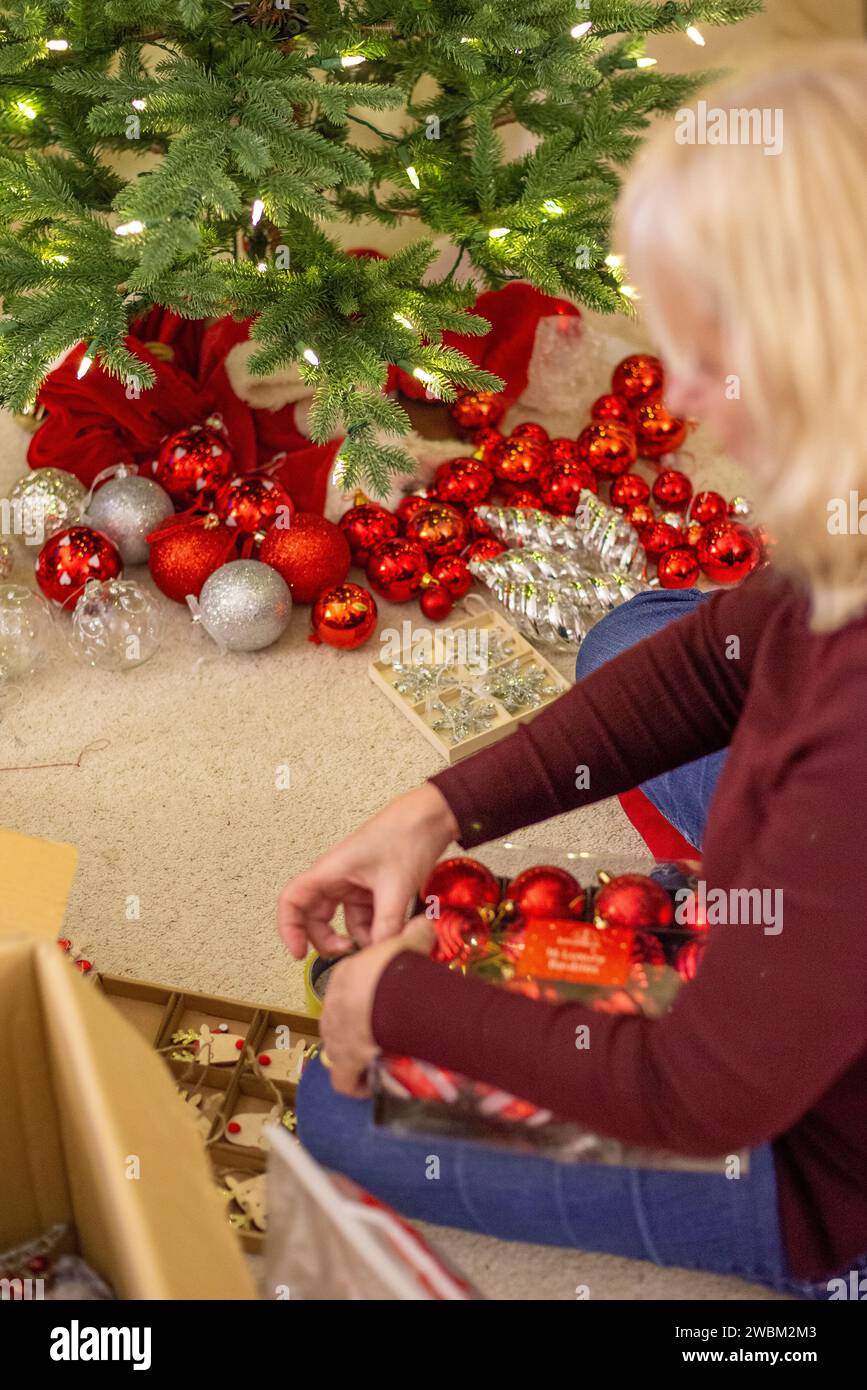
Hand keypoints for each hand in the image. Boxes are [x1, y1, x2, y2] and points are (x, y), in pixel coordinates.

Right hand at [277, 783, 458, 959]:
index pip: (291, 900)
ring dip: (359, 937)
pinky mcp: (373, 889)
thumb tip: (380, 953)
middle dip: (327, 940)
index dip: (288, 928)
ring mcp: (354, 884)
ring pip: (344, 921)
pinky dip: (375, 928)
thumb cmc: (407, 835)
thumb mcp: (396, 886)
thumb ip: (386, 925)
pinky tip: (392, 933)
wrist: (432, 818)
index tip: (299, 952)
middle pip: (316, 917)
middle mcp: (337, 878)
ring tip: (382, 942)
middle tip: (347, 953)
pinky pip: (365, 916)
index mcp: (330, 870)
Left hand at [319, 917, 434, 1096]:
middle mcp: (332, 1007)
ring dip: (357, 1054)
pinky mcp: (343, 1062)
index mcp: (343, 976)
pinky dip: (356, 1084)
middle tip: (387, 1031)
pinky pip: (344, 1080)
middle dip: (361, 1026)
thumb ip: (414, 934)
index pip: (351, 987)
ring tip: (383, 1056)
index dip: (367, 996)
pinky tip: (372, 1085)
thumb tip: (426, 922)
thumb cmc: (394, 970)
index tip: (385, 1004)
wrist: (389, 997)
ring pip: (340, 1048)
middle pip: (343, 1018)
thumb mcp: (406, 944)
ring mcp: (335, 1036)